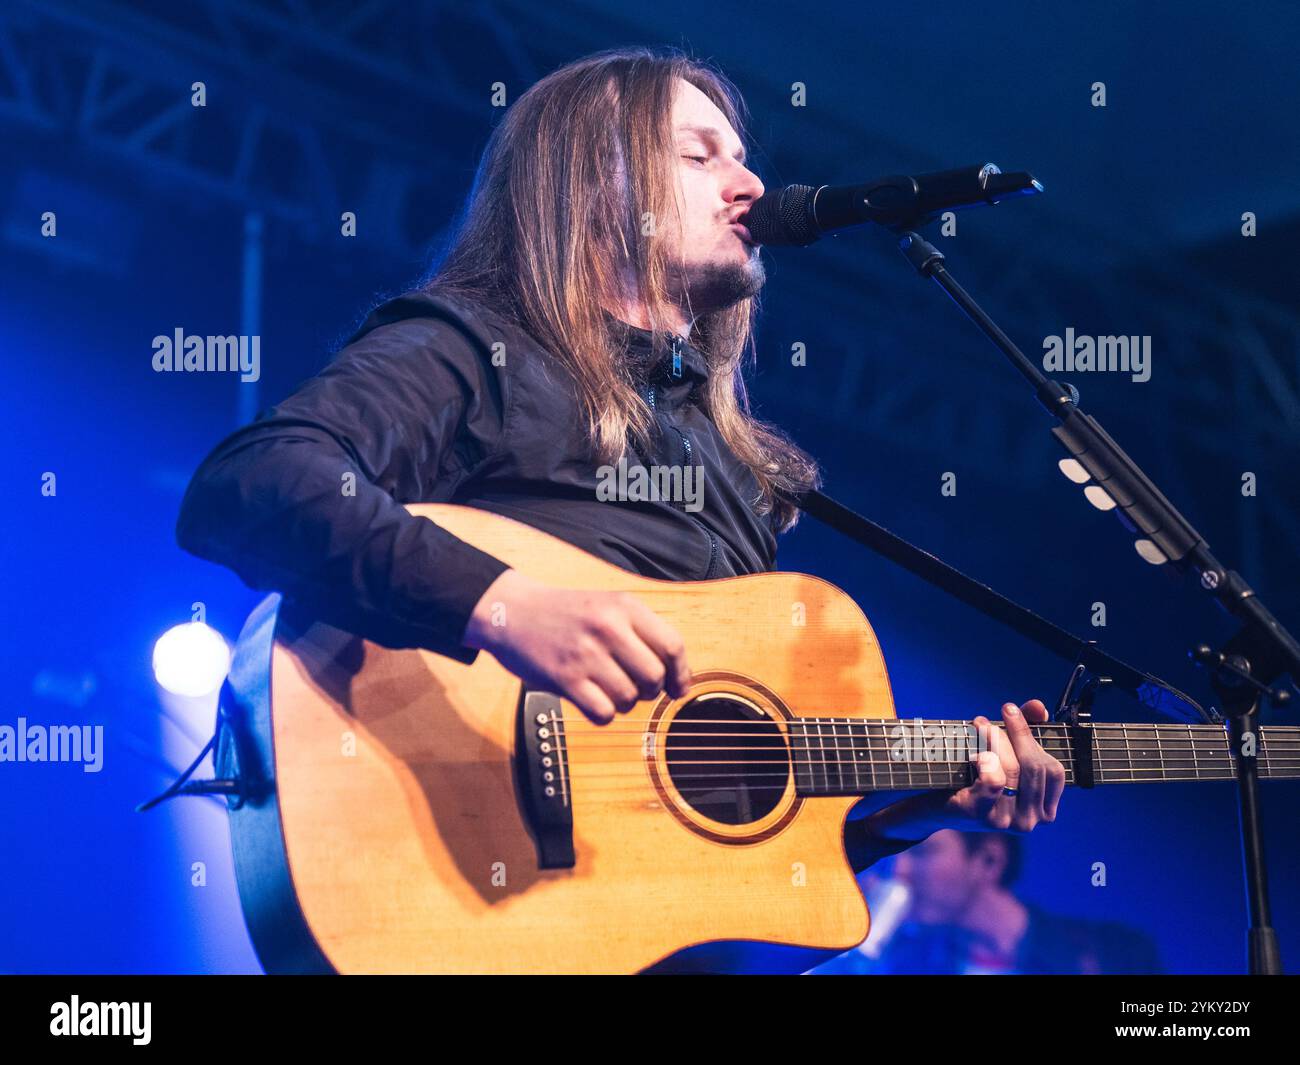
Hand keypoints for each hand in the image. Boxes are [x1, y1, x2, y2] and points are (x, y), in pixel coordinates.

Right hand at [463, 568, 692, 724]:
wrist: (511, 611)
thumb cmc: (567, 614)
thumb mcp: (608, 606)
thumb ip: (643, 634)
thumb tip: (677, 681)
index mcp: (625, 606)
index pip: (672, 646)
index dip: (681, 674)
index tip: (676, 688)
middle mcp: (608, 627)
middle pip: (654, 677)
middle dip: (651, 691)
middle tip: (635, 687)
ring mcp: (586, 654)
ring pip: (630, 698)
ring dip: (623, 702)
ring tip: (607, 688)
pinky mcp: (565, 678)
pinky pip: (603, 713)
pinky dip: (602, 713)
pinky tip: (591, 699)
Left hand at [864, 699, 1065, 839]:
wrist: (934, 805)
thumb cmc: (975, 776)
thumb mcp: (1004, 754)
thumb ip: (1026, 731)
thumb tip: (1039, 707)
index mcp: (1044, 811)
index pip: (1053, 771)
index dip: (1034, 738)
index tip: (1013, 711)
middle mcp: (1029, 822)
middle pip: (1033, 767)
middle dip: (1018, 732)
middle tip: (1004, 710)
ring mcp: (1007, 823)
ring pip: (1012, 770)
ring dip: (996, 739)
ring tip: (981, 724)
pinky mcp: (981, 816)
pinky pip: (994, 781)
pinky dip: (986, 760)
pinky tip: (974, 753)